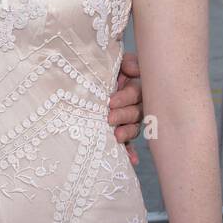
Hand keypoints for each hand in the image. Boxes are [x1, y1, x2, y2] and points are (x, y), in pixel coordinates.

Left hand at [109, 50, 142, 166]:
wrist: (87, 78)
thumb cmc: (101, 68)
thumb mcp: (115, 62)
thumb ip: (127, 62)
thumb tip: (135, 70)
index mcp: (134, 86)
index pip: (136, 92)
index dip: (126, 97)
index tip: (110, 101)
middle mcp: (134, 104)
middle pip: (136, 112)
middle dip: (123, 115)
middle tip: (109, 118)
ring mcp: (128, 119)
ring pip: (133, 127)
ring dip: (127, 133)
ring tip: (116, 137)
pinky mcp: (121, 131)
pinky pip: (128, 143)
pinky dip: (130, 151)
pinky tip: (132, 160)